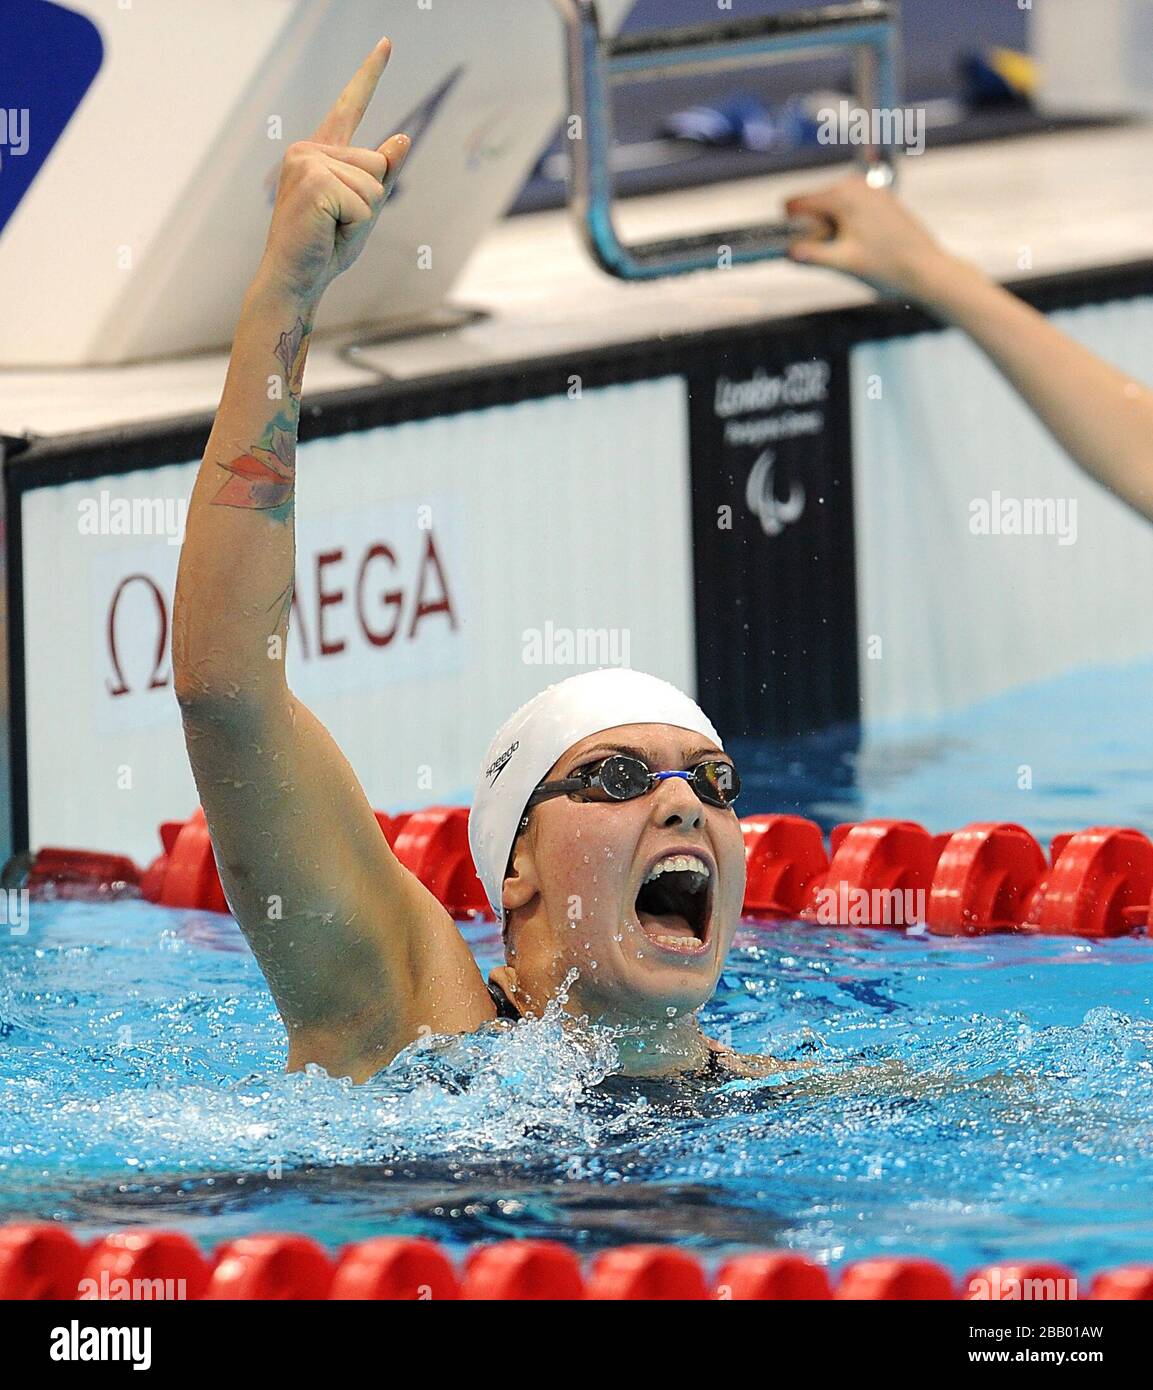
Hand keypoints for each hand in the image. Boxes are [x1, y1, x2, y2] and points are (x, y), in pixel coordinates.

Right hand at [256, 36, 409, 304]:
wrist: (295, 280)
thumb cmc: (324, 249)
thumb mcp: (363, 210)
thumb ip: (382, 176)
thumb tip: (402, 136)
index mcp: (320, 153)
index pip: (350, 106)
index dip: (370, 74)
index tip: (387, 43)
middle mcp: (309, 149)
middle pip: (377, 161)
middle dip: (370, 201)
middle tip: (337, 225)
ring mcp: (308, 161)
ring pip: (374, 181)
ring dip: (363, 215)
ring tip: (330, 229)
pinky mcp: (314, 180)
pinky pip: (365, 200)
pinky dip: (356, 225)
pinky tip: (328, 231)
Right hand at [784, 174, 954, 301]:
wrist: (926, 269)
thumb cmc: (887, 267)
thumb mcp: (842, 264)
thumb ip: (811, 255)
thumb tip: (786, 252)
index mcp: (842, 195)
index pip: (795, 203)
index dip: (789, 226)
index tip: (796, 245)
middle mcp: (855, 184)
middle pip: (813, 204)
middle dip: (814, 228)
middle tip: (835, 251)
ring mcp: (869, 189)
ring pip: (832, 207)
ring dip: (831, 228)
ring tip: (851, 249)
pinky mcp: (880, 199)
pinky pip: (850, 208)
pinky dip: (847, 225)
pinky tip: (864, 244)